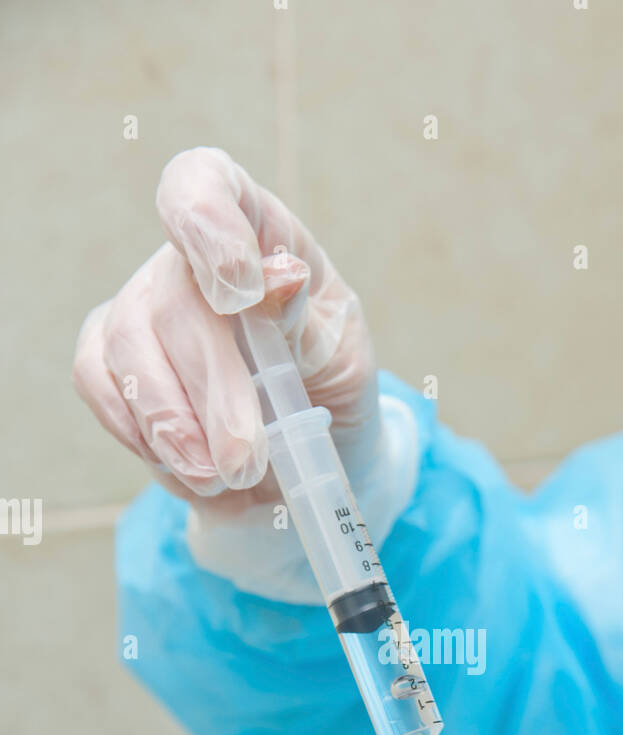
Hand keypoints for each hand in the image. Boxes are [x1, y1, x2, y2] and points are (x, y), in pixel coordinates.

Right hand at [73, 147, 407, 599]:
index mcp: (255, 231)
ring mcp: (141, 306)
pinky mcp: (110, 359)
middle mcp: (185, 260)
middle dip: (211, 390)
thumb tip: (282, 277)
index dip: (207, 223)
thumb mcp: (342, 353)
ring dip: (173, 425)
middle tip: (246, 461)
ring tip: (222, 479)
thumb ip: (306, 320)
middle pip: (174, 302)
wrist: (306, 452)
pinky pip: (98, 383)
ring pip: (128, 348)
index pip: (205, 185)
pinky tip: (189, 470)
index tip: (236, 290)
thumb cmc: (329, 385)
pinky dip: (142, 435)